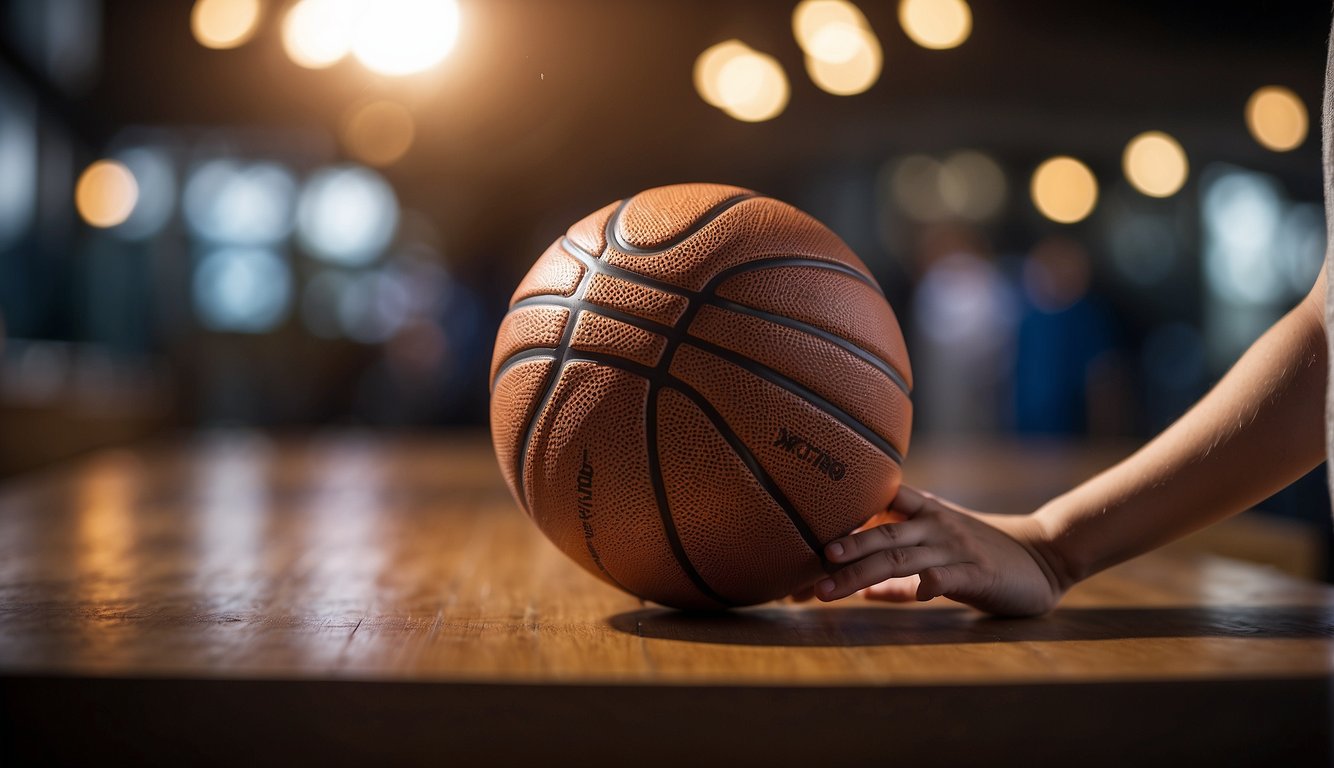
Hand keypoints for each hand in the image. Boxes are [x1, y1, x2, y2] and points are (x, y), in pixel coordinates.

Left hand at [812, 485, 1066, 616]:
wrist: (1045, 555)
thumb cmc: (982, 556)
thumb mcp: (936, 556)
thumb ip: (899, 570)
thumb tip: (862, 590)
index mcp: (921, 515)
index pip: (874, 510)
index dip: (840, 524)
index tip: (801, 540)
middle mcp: (934, 526)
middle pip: (881, 536)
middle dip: (844, 550)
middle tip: (812, 563)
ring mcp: (955, 548)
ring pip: (904, 559)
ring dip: (866, 573)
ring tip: (835, 588)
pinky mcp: (979, 572)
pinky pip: (951, 576)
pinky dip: (933, 582)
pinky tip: (917, 593)